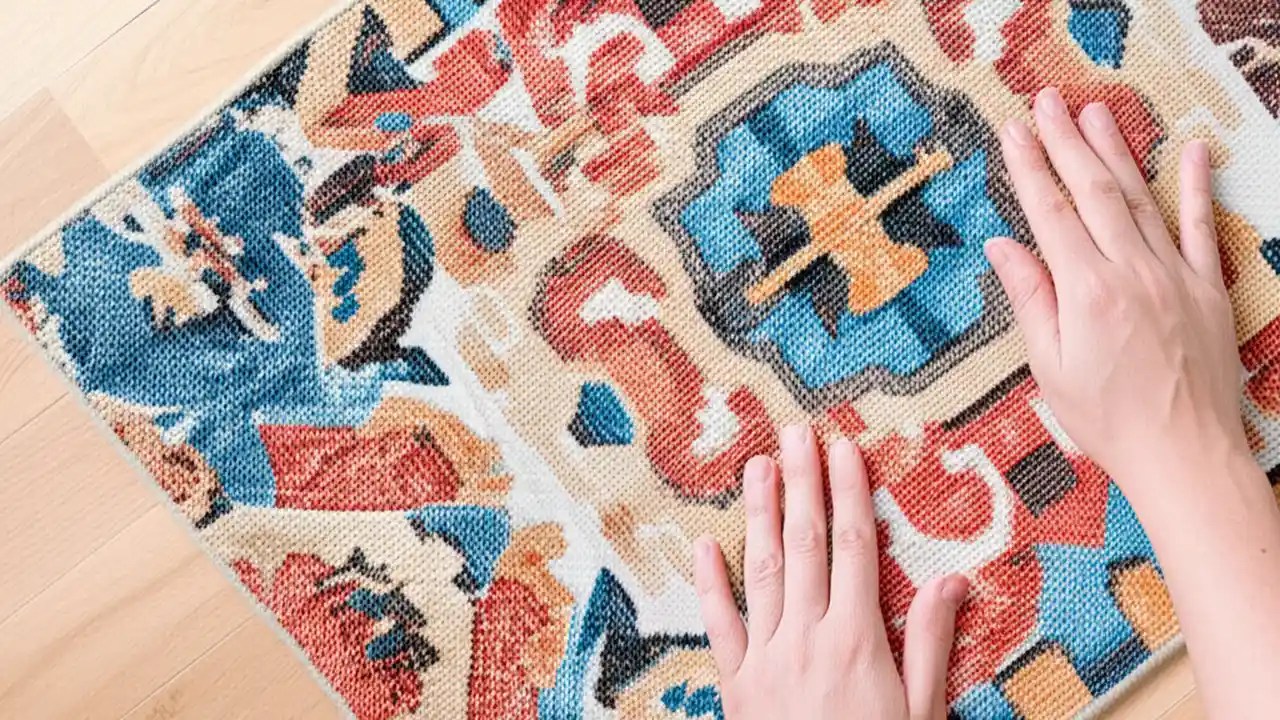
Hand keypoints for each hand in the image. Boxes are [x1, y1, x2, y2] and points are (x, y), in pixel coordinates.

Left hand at [693, 426, 968, 719]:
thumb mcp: (921, 711)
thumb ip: (930, 642)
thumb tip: (954, 579)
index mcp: (857, 639)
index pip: (853, 547)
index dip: (848, 493)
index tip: (845, 449)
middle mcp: (807, 636)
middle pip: (805, 544)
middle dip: (802, 483)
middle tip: (795, 433)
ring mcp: (765, 657)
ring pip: (761, 570)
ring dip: (760, 514)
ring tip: (758, 466)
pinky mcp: (735, 683)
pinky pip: (719, 624)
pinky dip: (710, 582)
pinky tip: (705, 544)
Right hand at [985, 87, 1247, 501]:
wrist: (1185, 456)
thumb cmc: (1108, 421)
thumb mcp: (1049, 366)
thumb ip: (1030, 298)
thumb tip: (1003, 246)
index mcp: (1085, 291)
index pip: (1049, 213)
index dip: (1029, 167)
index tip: (1013, 131)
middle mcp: (1131, 272)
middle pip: (1092, 192)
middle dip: (1066, 142)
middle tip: (1047, 103)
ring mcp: (1173, 276)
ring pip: (1138, 199)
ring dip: (1115, 152)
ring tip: (1095, 113)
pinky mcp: (1207, 289)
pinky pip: (1200, 228)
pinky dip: (1194, 187)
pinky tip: (1190, 152)